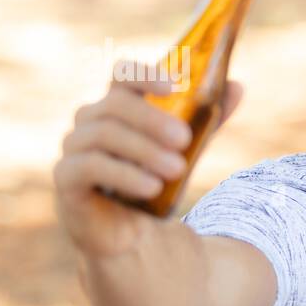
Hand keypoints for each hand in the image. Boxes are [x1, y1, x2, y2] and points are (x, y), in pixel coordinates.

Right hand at [53, 60, 243, 258]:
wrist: (131, 231)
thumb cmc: (155, 178)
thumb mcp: (187, 148)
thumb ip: (208, 119)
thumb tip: (239, 87)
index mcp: (117, 106)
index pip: (122, 75)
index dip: (144, 74)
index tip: (175, 85)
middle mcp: (89, 121)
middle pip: (115, 105)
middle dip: (153, 120)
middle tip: (185, 140)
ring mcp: (74, 147)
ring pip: (104, 135)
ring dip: (145, 150)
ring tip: (177, 169)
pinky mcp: (66, 178)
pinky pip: (89, 167)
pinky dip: (125, 175)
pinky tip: (152, 188)